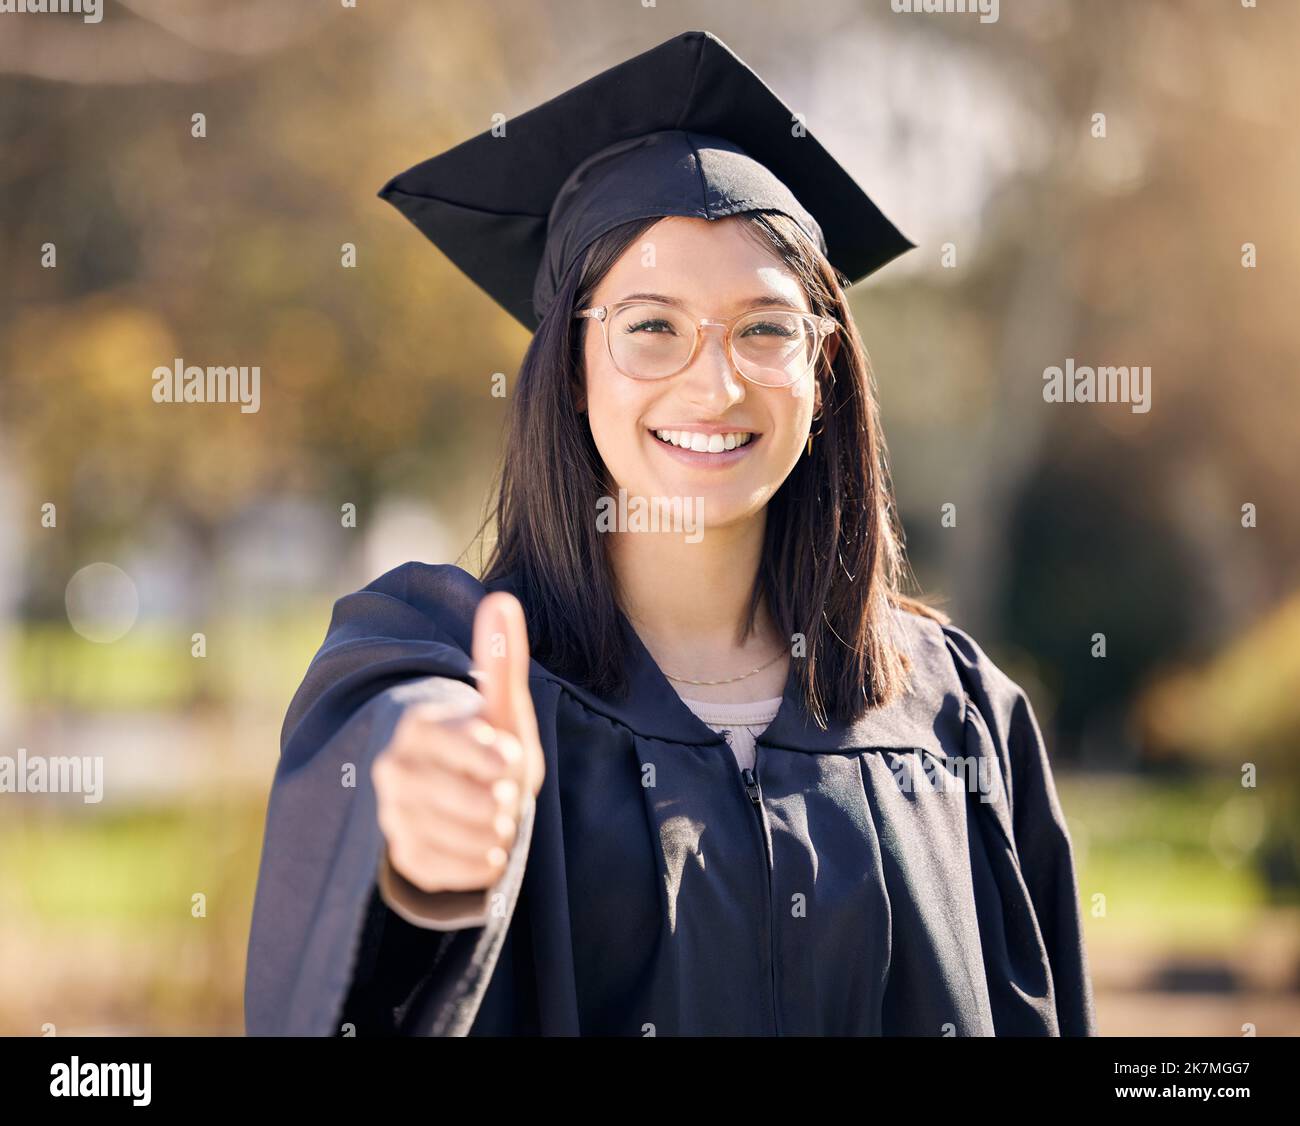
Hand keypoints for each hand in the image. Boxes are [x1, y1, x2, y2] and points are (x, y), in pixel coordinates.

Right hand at [372, 591, 543, 894]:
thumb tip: (502, 599)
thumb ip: (501, 659)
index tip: (504, 758)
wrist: (465, 803)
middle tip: (501, 794)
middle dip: (504, 800)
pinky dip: (480, 862)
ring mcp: (392, 815)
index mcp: (415, 726)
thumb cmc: (489, 750)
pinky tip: (483, 846)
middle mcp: (392, 769)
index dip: (503, 761)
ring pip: (468, 836)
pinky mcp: (401, 857)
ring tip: (492, 817)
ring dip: (495, 831)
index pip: (477, 753)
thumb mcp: (501, 708)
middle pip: (477, 801)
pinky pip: (455, 869)